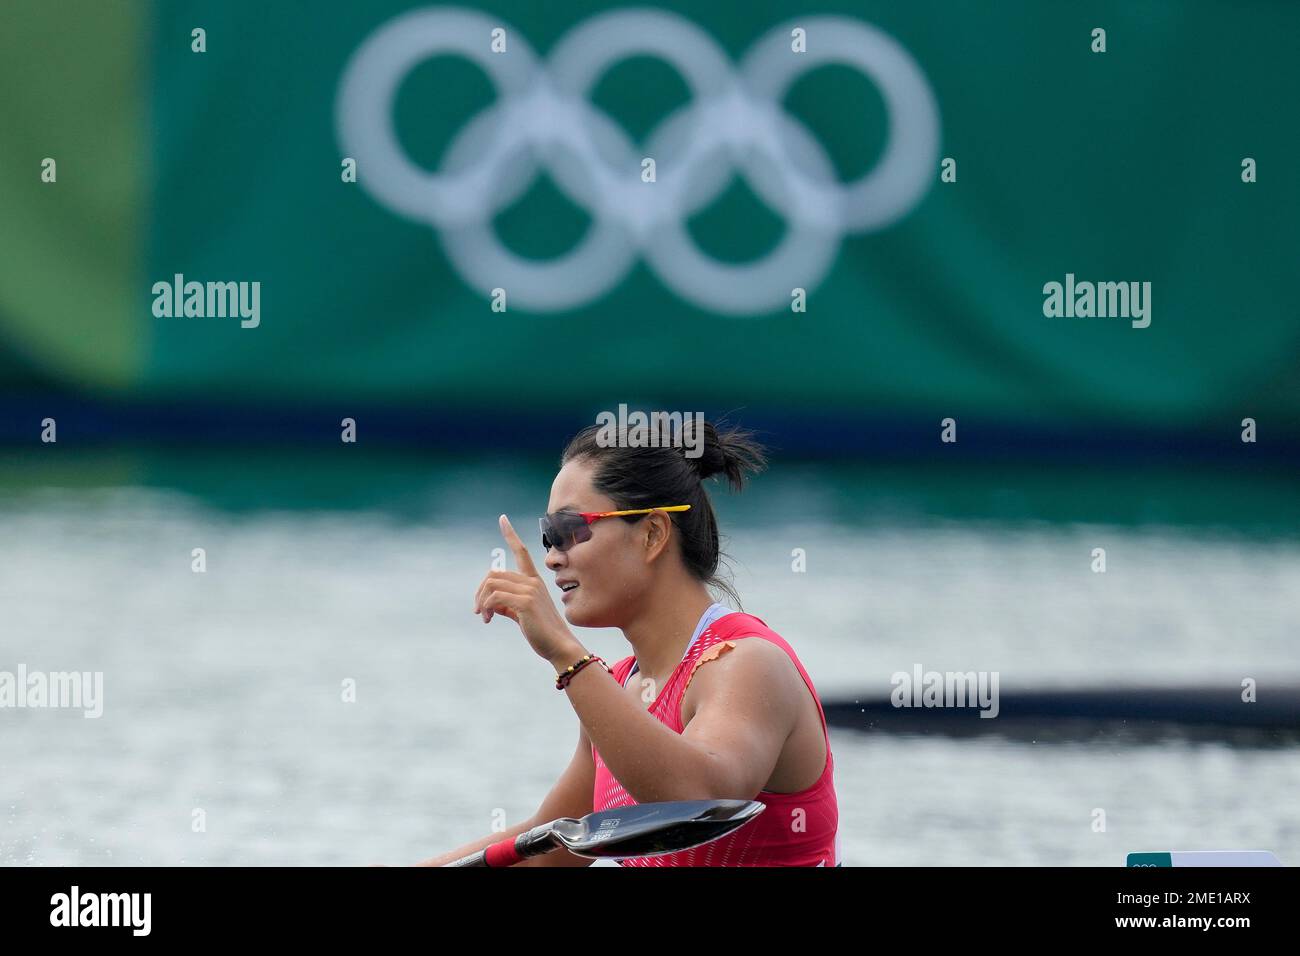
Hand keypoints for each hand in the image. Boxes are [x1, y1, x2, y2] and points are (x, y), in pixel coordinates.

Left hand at [473, 515, 582, 663]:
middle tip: (478, 611)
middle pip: (493, 574)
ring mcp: (530, 590)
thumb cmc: (541, 632)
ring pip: (491, 584)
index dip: (511, 534)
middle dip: (480, 592)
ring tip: (484, 617)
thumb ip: (507, 605)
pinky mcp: (525, 602)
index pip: (521, 552)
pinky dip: (486, 608)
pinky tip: (489, 620)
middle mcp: (532, 581)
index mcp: (533, 581)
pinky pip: (494, 598)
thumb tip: (489, 605)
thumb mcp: (522, 614)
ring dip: (481, 602)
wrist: (558, 646)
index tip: (502, 519)